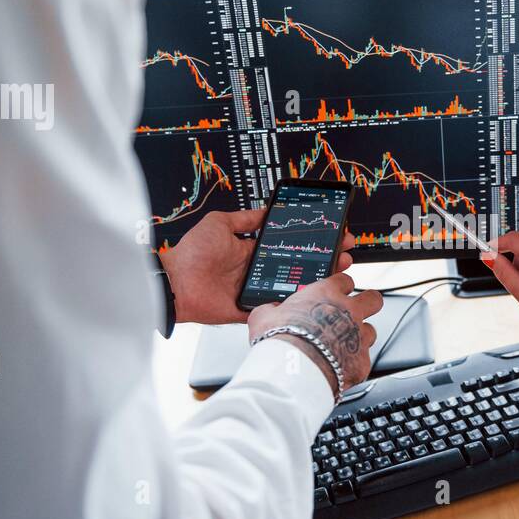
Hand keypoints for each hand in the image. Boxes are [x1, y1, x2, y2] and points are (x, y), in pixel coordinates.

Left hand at [158, 209, 354, 325]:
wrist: (175, 284)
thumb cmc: (192, 253)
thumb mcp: (220, 224)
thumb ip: (246, 218)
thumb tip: (267, 209)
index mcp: (252, 251)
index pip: (289, 245)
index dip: (311, 241)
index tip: (330, 234)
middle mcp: (257, 271)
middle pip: (298, 266)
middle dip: (324, 260)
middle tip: (344, 254)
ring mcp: (256, 290)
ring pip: (293, 287)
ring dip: (316, 282)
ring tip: (338, 274)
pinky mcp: (251, 309)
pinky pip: (277, 308)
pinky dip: (295, 305)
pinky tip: (316, 298)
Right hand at [246, 273, 383, 396]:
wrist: (293, 371)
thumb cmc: (279, 341)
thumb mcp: (263, 317)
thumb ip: (271, 310)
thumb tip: (269, 311)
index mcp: (326, 294)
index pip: (344, 280)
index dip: (341, 287)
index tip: (335, 293)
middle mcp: (348, 312)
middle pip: (373, 299)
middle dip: (368, 303)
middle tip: (357, 311)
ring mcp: (358, 337)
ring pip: (371, 331)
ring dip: (360, 337)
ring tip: (344, 346)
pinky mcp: (362, 363)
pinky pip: (363, 361)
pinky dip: (354, 364)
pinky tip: (340, 369)